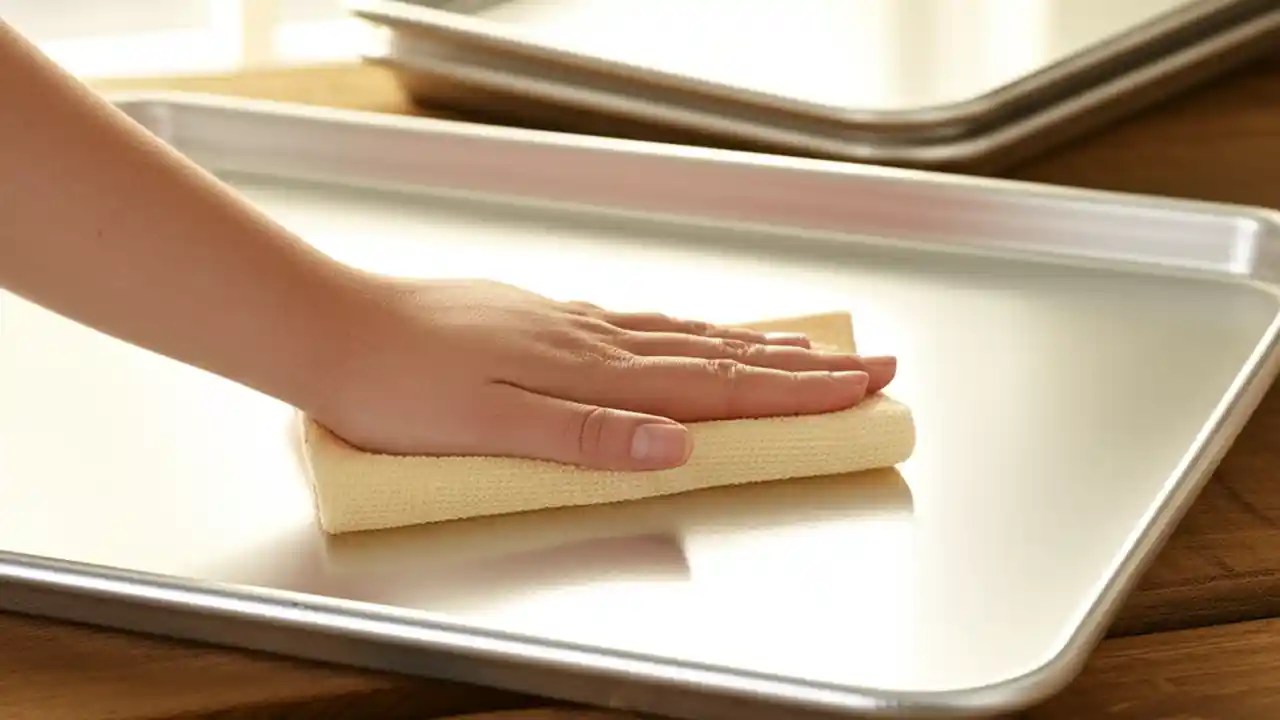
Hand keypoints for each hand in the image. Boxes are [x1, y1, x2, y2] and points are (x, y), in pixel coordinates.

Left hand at [312, 277, 895, 470]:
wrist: (332, 329)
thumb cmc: (397, 386)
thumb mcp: (492, 426)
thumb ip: (587, 436)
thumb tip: (675, 445)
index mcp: (589, 373)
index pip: (713, 386)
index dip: (792, 393)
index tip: (858, 390)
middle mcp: (590, 341)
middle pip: (716, 354)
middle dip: (800, 367)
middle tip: (867, 365)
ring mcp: (567, 325)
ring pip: (682, 334)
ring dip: (754, 345)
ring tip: (805, 350)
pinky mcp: (540, 318)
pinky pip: (638, 325)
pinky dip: (687, 331)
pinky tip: (691, 333)